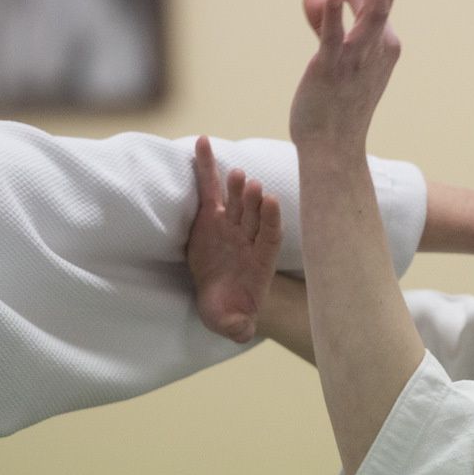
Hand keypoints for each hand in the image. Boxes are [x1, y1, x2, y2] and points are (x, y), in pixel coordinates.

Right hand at [187, 136, 282, 342]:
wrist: (221, 303)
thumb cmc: (230, 312)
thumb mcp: (232, 324)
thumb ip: (238, 326)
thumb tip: (242, 330)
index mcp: (259, 262)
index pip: (269, 238)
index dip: (271, 221)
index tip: (271, 203)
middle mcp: (248, 240)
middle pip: (254, 217)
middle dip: (252, 202)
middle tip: (251, 186)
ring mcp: (231, 226)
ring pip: (236, 203)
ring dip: (236, 188)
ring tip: (235, 173)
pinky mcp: (210, 218)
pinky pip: (209, 190)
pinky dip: (207, 168)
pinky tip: (203, 144)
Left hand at [289, 0, 400, 152]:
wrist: (332, 148)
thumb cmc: (334, 107)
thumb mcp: (335, 61)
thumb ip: (327, 26)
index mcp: (385, 46)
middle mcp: (378, 48)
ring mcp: (357, 58)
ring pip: (374, 9)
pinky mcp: (331, 68)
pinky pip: (336, 38)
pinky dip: (335, 14)